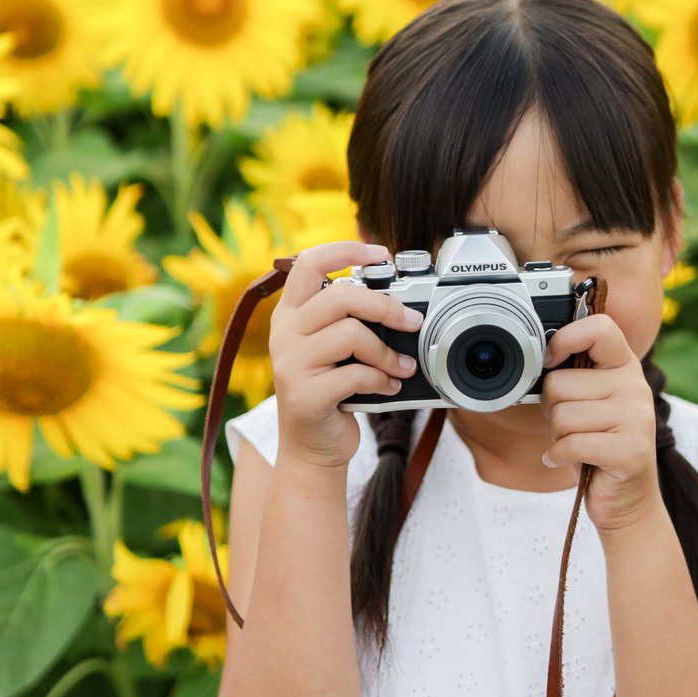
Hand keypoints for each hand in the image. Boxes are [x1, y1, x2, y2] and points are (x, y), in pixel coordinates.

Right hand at [268, 240, 424, 471]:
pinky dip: (382, 379)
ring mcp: (291, 364)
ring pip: (351, 334)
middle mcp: (284, 333)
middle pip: (339, 296)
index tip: (381, 253)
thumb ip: (348, 319)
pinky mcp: (305, 395)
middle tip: (412, 321)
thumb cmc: (330, 391)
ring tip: (403, 366)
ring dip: (388, 352)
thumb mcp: (332, 347)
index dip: (346, 249)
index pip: (308, 262)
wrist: (311, 448)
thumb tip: (400, 299)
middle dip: (386, 306)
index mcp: (291, 313)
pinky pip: (355, 374)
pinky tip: (389, 386)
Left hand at [538, 312, 663, 532]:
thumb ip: (573, 376)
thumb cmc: (599, 447)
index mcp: (624, 366)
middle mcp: (635, 386)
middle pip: (559, 383)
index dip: (565, 339)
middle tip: (571, 427)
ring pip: (562, 416)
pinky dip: (558, 456)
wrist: (628, 500)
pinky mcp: (631, 451)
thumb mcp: (590, 402)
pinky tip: (567, 460)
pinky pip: (572, 444)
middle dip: (552, 410)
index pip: (599, 328)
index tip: (551, 360)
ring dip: (557, 436)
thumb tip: (535, 360)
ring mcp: (637, 418)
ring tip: (577, 444)